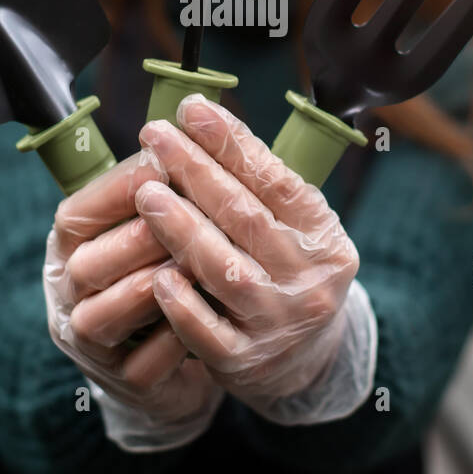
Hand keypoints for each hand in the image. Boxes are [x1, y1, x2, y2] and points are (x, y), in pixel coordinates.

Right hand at [43, 148, 223, 447]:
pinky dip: (171, 338)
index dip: (117, 187)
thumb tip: (191, 130)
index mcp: (71, 247)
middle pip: (87, 263)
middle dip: (137, 235)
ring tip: (191, 261)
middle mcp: (70, 295)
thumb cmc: (164, 270)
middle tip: (182, 212)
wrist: (173, 358)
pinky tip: (204, 316)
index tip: (160, 162)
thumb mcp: (154, 225)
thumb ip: (162, 189)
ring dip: (150, 285)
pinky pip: (142, 363)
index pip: (76, 214)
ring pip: (103, 315)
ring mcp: (91, 344)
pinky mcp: (125, 382)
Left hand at [135, 95, 374, 422]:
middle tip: (156, 135)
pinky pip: (208, 332)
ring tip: (146, 192)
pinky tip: (157, 276)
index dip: (233, 143)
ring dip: (182, 228)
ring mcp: (277, 324)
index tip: (193, 109)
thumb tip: (202, 118)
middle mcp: (309, 282)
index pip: (277, 182)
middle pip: (246, 218)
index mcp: (326, 239)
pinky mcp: (244, 361)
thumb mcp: (296, 231)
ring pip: (225, 271)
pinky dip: (183, 304)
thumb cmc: (286, 274)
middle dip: (196, 171)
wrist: (303, 364)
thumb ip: (261, 187)